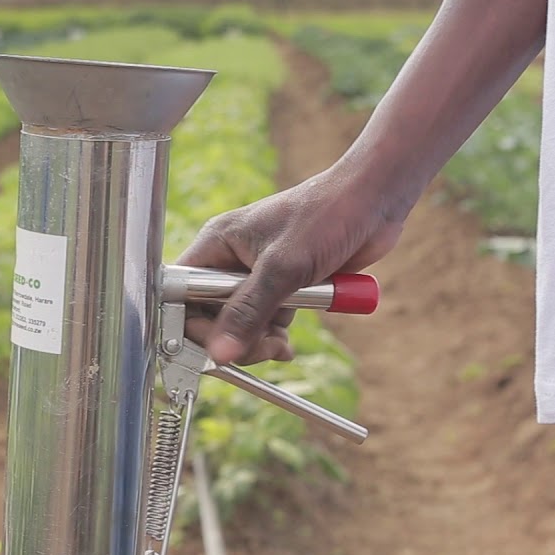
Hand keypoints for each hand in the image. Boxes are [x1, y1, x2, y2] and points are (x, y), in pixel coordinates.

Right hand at [176, 167, 405, 365]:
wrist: (373, 202)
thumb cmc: (325, 216)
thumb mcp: (283, 268)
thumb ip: (248, 312)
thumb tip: (220, 353)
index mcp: (217, 244)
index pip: (181, 293)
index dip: (191, 324)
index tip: (216, 346)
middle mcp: (230, 260)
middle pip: (209, 315)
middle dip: (233, 338)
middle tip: (261, 348)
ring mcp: (256, 275)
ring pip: (240, 324)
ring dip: (259, 340)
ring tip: (281, 344)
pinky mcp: (282, 285)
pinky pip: (265, 321)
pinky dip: (275, 336)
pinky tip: (287, 343)